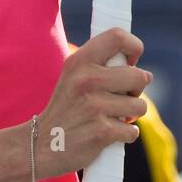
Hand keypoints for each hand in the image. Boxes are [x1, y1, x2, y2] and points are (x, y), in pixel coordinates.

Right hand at [34, 28, 150, 179]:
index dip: (134, 47)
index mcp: (80, 60)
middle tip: (123, 96)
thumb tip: (135, 62)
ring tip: (113, 116)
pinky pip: (133, 131)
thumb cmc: (66, 108)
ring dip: (132, 114)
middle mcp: (87, 79)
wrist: (41, 145)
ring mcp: (94, 106)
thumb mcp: (74, 76)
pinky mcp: (101, 132)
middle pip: (140, 76)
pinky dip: (125, 134)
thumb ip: (99, 64)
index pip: (118, 36)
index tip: (130, 62)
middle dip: (138, 89)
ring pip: (140, 105)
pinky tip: (108, 134)